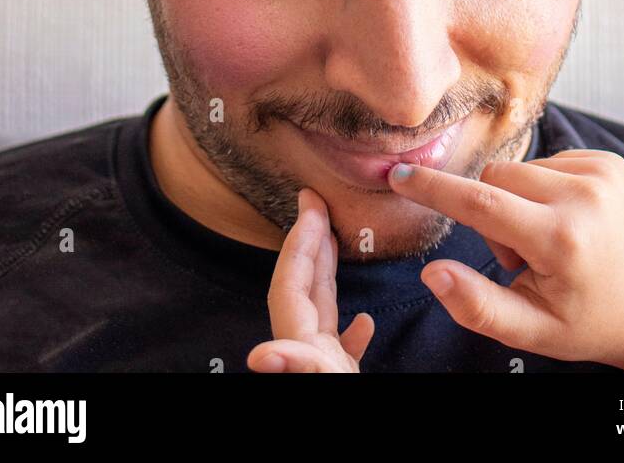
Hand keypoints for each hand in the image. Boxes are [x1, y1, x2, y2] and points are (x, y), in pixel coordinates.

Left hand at [247, 187, 374, 372]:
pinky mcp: (339, 378)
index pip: (292, 285)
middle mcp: (308, 352)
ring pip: (320, 313)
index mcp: (302, 346)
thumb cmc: (344, 422)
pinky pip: (340, 349)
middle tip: (317, 202)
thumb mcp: (320, 382)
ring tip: (334, 242)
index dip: (299, 242)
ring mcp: (323, 365)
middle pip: (302, 290)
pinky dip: (350, 330)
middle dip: (309, 244)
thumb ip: (296, 363)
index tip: (310, 202)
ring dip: (325, 276)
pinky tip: (364, 320)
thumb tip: (260, 355)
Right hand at [386, 149, 623, 370]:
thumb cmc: (589, 321)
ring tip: (551, 242)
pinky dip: (545, 189)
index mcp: (561, 241)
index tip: (400, 176)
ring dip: (519, 201)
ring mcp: (601, 172)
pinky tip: (569, 220)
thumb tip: (431, 272)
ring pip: (519, 169)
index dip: (435, 189)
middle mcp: (583, 197)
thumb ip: (477, 306)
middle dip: (492, 213)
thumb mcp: (532, 331)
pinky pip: (547, 160)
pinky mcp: (609, 160)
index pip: (482, 204)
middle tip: (522, 258)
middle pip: (495, 180)